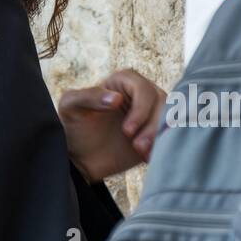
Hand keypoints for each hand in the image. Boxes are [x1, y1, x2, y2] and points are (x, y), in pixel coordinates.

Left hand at [58, 69, 165, 183]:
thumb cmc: (73, 126)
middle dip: (152, 125)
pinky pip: (170, 135)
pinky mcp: (156, 134)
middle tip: (136, 146)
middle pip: (162, 101)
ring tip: (142, 152)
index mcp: (122, 82)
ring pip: (170, 117)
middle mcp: (140, 95)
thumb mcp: (70, 106)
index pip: (143, 88)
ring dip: (159, 135)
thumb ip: (88, 97)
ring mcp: (150, 114)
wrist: (80, 158)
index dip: (140, 108)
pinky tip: (148, 158)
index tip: (127, 131)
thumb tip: (116, 98)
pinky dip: (164, 145)